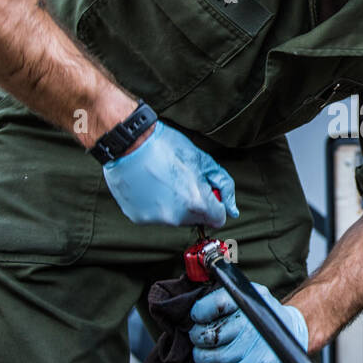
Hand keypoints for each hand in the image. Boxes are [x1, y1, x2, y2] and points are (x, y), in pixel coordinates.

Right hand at [103, 121, 238, 227]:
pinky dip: (154, 204)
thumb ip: (223, 186)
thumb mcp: (203, 161)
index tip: (205, 191)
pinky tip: (150, 186)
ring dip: (174, 205)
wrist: (130, 142)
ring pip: (175, 218)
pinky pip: (155, 216)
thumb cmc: (166, 147)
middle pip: (196, 219)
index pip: (218, 218)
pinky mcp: (138, 217)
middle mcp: (176, 216)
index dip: (215, 203)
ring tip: (163, 180)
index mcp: (197, 202)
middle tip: (181, 181)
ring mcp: (156, 218)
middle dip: (194, 204)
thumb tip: (233, 209)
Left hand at [189, 282, 308, 362]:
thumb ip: (223, 296)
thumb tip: (193, 301)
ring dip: (202, 357)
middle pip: (210, 335)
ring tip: (205, 352)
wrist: (292, 333)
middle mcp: (250, 323)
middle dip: (198, 337)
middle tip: (200, 336)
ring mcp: (252, 348)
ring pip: (212, 358)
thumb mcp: (247, 294)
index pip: (215, 305)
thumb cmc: (260, 313)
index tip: (198, 317)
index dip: (199, 312)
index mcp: (247, 301)